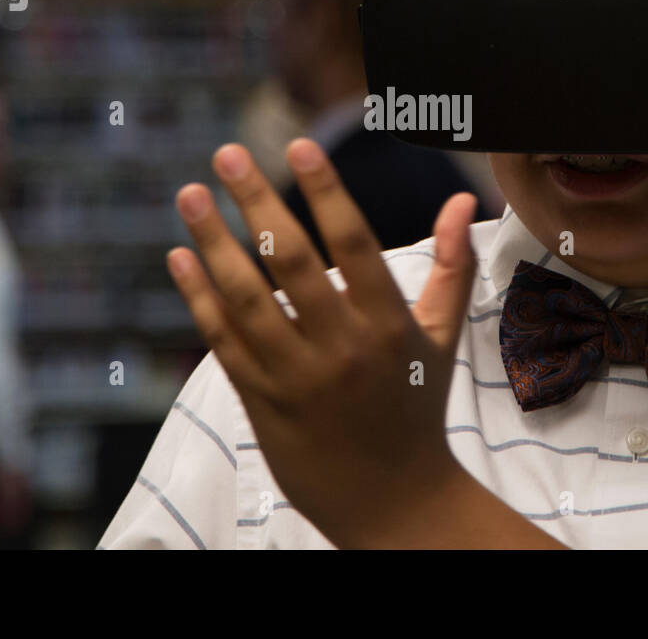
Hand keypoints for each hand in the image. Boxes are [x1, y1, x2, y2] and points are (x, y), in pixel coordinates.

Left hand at [165, 138, 478, 546]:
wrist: (393, 502)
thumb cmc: (418, 406)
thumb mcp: (441, 337)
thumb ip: (452, 266)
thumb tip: (465, 199)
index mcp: (390, 326)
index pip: (356, 245)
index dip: (327, 192)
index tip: (299, 144)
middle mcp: (343, 349)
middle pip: (293, 264)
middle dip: (258, 203)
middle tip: (227, 152)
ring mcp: (298, 378)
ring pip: (247, 301)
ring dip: (214, 243)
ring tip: (190, 194)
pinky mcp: (263, 403)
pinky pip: (224, 343)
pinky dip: (199, 299)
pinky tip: (181, 256)